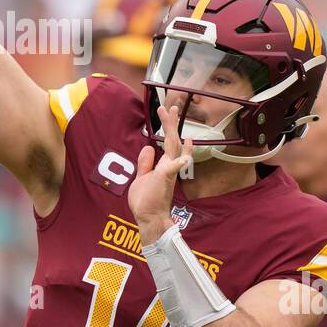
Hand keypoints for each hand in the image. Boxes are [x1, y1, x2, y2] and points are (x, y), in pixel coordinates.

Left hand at [128, 104, 192, 244]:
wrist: (149, 219)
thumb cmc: (146, 202)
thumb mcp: (141, 178)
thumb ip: (145, 163)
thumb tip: (148, 147)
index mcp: (164, 166)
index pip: (167, 143)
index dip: (167, 127)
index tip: (166, 111)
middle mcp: (169, 167)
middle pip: (172, 141)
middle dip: (172, 123)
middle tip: (172, 106)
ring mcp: (168, 173)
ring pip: (173, 148)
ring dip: (173, 131)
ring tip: (174, 114)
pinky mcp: (165, 180)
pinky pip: (173, 168)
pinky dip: (179, 160)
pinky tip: (185, 153)